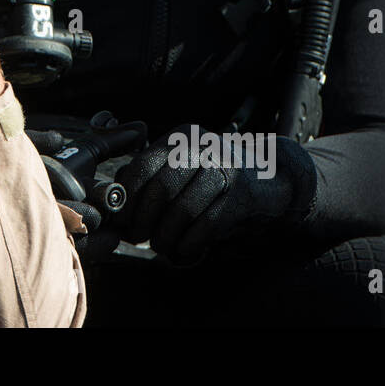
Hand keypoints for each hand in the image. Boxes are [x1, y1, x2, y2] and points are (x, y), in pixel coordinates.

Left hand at [113, 124, 317, 261]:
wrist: (271, 178)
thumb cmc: (212, 175)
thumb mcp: (179, 164)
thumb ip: (147, 174)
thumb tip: (113, 197)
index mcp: (180, 137)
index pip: (143, 165)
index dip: (128, 196)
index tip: (121, 219)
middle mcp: (202, 146)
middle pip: (161, 188)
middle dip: (144, 219)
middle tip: (137, 237)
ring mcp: (225, 167)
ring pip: (183, 208)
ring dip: (166, 235)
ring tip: (160, 245)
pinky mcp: (242, 193)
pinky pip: (207, 223)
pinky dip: (190, 241)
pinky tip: (183, 248)